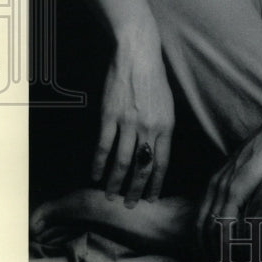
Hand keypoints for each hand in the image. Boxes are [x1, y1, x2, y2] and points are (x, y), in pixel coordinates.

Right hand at [92, 24, 174, 205]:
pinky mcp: (109, 116)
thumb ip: (162, 130)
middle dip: (136, 190)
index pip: (161, 163)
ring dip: (115, 182)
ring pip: (122, 161)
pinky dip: (97, 163)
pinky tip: (94, 175)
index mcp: (166, 126)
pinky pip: (103, 146)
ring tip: (111, 195)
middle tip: (130, 206)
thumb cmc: (154, 79)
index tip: (151, 198)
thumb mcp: (168, 106)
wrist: (137, 55)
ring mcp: (128, 123)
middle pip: (142, 167)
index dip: (155, 183)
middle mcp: (149, 128)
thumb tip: (156, 153)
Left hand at [196, 121, 261, 252]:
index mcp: (216, 182)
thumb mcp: (251, 175)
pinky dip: (225, 242)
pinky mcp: (236, 189)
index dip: (202, 242)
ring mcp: (223, 187)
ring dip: (216, 251)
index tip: (212, 259)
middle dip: (206, 251)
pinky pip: (224, 222)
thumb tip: (250, 212)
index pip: (200, 219)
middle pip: (200, 227)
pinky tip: (233, 253)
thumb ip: (246, 192)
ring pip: (209, 228)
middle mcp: (215, 185)